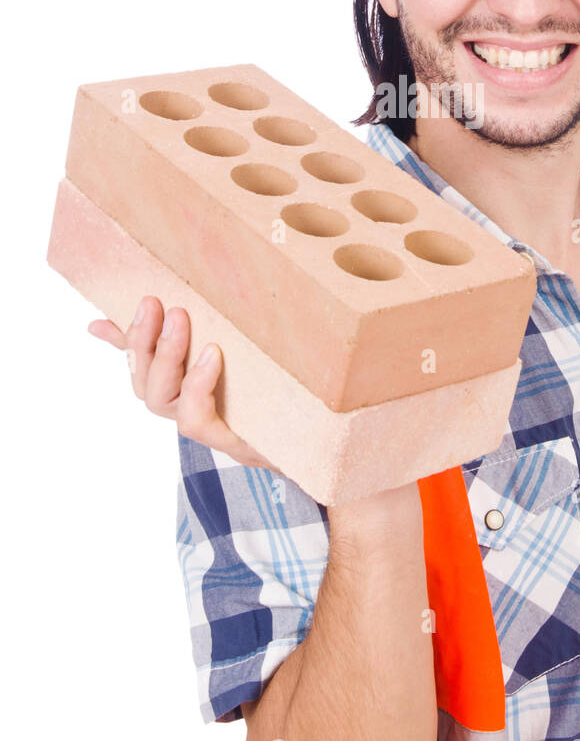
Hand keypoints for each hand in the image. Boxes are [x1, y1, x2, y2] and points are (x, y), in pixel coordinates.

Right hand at [87, 295, 272, 467]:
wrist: (319, 438)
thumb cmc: (280, 392)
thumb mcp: (248, 352)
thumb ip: (215, 328)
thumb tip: (188, 299)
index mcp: (186, 385)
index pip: (140, 363)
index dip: (119, 341)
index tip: (99, 319)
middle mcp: (187, 407)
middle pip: (143, 380)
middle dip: (142, 340)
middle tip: (156, 302)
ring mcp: (206, 426)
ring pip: (159, 398)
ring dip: (165, 355)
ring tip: (179, 318)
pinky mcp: (229, 441)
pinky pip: (194, 419)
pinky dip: (196, 384)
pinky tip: (211, 355)